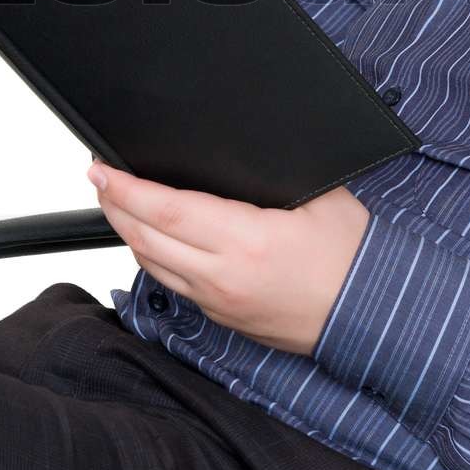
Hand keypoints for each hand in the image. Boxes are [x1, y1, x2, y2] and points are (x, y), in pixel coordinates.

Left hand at [88, 161, 371, 357]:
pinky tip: (149, 236)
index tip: (101, 167)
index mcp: (248, 241)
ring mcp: (219, 302)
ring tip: (116, 200)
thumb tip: (239, 152)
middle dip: (113, 204)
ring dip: (126, 230)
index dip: (126, 188)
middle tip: (97, 176)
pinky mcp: (222, 317)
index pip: (167, 211)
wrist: (372, 316)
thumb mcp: (321, 197)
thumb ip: (274, 176)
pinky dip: (151, 255)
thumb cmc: (354, 257)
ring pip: (151, 264)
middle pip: (145, 238)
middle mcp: (224, 277)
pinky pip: (172, 283)